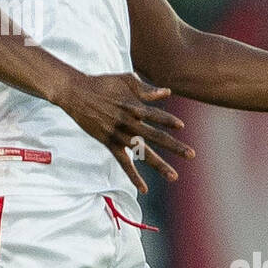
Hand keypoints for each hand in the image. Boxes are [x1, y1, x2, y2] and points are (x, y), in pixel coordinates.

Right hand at [56, 73, 195, 192]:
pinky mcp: (109, 143)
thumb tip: (167, 92)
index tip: (181, 126)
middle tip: (191, 155)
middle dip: (175, 146)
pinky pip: (123, 163)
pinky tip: (144, 189)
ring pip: (143, 153)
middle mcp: (129, 123)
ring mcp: (119, 135)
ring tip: (174, 177)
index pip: (156, 115)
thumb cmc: (102, 84)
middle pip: (156, 136)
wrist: (76, 93)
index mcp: (134, 106)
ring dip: (159, 165)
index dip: (168, 120)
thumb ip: (146, 88)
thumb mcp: (125, 79)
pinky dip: (134, 176)